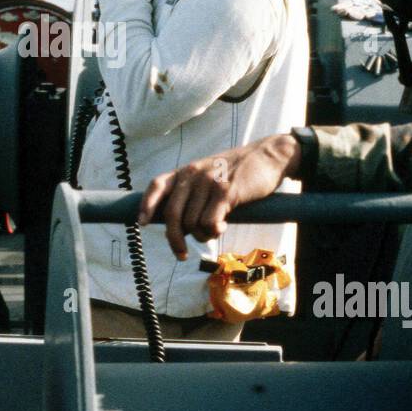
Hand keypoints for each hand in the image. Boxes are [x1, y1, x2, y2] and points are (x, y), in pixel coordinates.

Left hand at [137, 134, 300, 258]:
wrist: (269, 156)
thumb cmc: (240, 171)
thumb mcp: (210, 173)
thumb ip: (193, 192)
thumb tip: (179, 226)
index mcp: (186, 170)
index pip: (157, 185)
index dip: (146, 205)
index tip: (142, 224)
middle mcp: (193, 174)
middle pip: (172, 215)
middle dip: (175, 240)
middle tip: (182, 254)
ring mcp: (208, 182)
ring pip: (192, 223)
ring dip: (203, 235)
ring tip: (217, 227)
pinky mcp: (225, 192)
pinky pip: (209, 223)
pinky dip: (214, 231)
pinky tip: (225, 224)